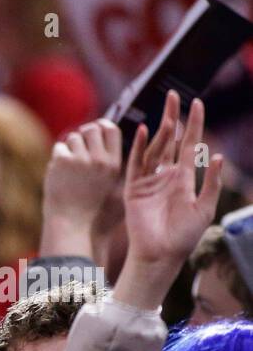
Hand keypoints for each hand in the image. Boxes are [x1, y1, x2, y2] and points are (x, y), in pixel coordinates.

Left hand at [40, 119, 121, 256]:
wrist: (71, 225)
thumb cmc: (93, 211)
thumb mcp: (115, 189)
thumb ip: (118, 168)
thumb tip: (123, 147)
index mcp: (114, 164)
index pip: (111, 130)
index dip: (103, 126)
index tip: (97, 128)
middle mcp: (99, 160)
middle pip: (92, 129)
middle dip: (84, 134)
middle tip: (79, 144)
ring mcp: (80, 160)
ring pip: (74, 137)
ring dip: (70, 147)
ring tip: (69, 165)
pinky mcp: (62, 162)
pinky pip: (60, 147)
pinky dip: (58, 156)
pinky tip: (59, 170)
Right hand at [116, 92, 222, 307]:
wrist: (160, 255)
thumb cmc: (183, 236)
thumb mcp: (204, 208)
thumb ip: (210, 183)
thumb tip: (216, 156)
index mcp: (184, 179)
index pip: (190, 145)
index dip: (194, 124)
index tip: (197, 103)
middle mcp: (166, 176)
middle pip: (170, 141)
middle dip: (174, 118)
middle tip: (174, 96)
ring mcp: (148, 182)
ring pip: (155, 149)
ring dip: (161, 132)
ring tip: (168, 115)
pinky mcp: (134, 190)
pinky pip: (135, 165)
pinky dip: (138, 149)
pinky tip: (143, 132)